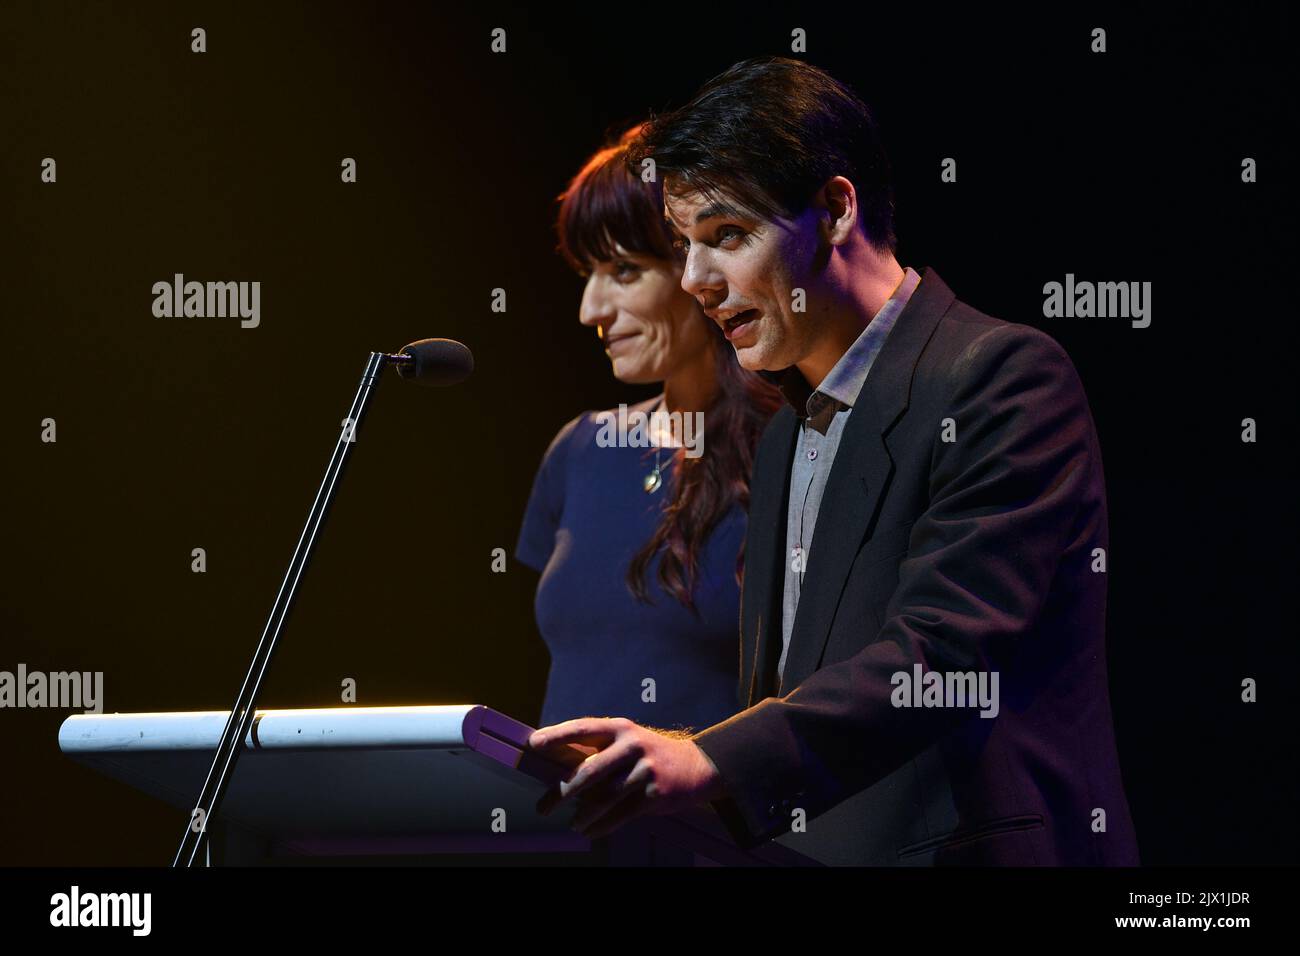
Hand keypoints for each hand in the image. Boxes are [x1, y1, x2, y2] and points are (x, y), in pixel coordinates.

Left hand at [528, 717, 724, 838]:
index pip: (583, 728)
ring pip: (604, 797)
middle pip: (590, 769)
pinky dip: (602, 825)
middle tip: (543, 806)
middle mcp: (632, 745)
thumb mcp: (628, 742)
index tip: (533, 743)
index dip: (557, 734)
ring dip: (584, 814)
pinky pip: (622, 814)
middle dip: (562, 790)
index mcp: (620, 728)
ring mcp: (644, 769)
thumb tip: (560, 771)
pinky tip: (590, 831)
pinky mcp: (655, 793)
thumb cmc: (650, 755)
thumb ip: (599, 752)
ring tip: (572, 824)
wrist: (697, 766)